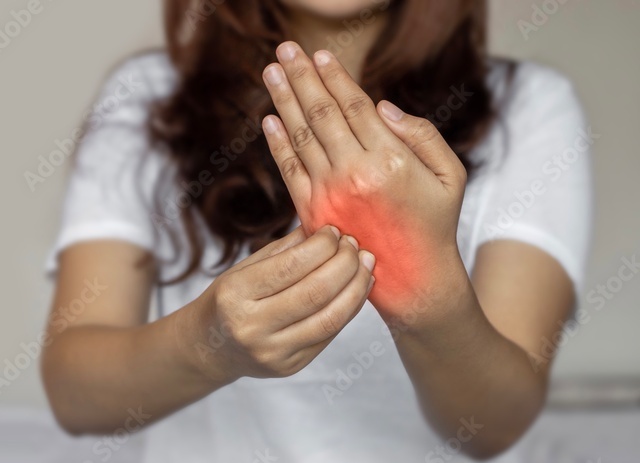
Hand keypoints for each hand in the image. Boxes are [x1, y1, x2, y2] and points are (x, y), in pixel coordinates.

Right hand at [186, 225, 374, 382]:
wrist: (210, 349)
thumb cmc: (229, 300)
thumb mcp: (243, 269)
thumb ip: (283, 250)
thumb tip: (324, 228)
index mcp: (234, 294)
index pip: (290, 266)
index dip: (321, 246)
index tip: (335, 231)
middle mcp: (251, 327)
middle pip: (315, 293)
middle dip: (344, 264)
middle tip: (355, 245)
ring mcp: (272, 352)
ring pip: (330, 318)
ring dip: (356, 288)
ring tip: (366, 266)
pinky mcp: (290, 367)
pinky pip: (329, 335)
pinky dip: (349, 309)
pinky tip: (356, 289)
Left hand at [260, 42, 467, 319]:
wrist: (411, 281)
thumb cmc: (435, 224)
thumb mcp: (451, 176)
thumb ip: (422, 135)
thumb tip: (381, 105)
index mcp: (389, 160)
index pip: (354, 107)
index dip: (334, 77)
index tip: (320, 54)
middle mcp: (353, 173)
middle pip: (321, 113)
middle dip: (301, 77)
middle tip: (285, 48)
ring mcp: (328, 194)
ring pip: (300, 135)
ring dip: (283, 100)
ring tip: (271, 71)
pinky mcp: (311, 213)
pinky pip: (289, 170)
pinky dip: (277, 143)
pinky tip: (269, 119)